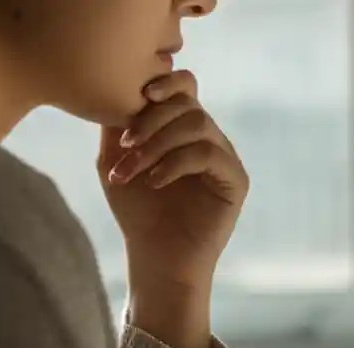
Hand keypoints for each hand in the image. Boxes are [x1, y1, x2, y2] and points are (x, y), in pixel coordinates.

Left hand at [97, 70, 248, 347]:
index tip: (139, 95)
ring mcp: (226, 159)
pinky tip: (154, 183)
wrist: (157, 259)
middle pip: (187, 103)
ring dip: (158, 143)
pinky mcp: (236, 181)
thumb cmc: (137, 213)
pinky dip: (175, 164)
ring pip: (197, 125)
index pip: (185, 86)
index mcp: (184, 130)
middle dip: (150, 120)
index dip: (166, 81)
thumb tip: (119, 86)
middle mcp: (209, 139)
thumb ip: (118, 124)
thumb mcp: (117, 161)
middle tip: (125, 145)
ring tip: (133, 169)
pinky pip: (208, 154)